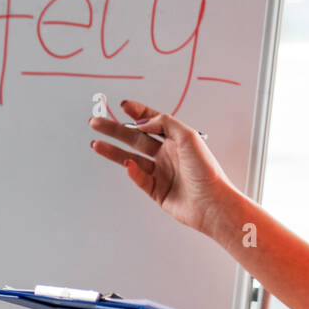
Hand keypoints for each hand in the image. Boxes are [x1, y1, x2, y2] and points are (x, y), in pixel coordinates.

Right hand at [88, 99, 238, 239]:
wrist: (212, 203)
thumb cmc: (207, 171)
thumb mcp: (188, 136)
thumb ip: (164, 123)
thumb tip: (144, 122)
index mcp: (177, 140)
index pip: (152, 122)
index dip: (137, 113)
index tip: (123, 105)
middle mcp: (168, 155)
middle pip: (136, 138)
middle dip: (115, 130)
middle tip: (98, 122)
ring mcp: (161, 173)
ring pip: (132, 158)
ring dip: (113, 150)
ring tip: (97, 142)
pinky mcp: (157, 191)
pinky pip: (139, 178)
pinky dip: (132, 172)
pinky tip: (127, 165)